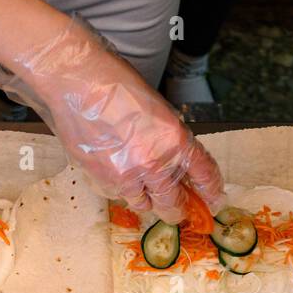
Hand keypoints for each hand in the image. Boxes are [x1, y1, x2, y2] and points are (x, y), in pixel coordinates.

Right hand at [0, 18, 223, 221]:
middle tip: (178, 209)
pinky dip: (122, 190)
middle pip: (173, 203)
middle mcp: (155, 163)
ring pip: (145, 205)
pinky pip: (119, 196)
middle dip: (178, 209)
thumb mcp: (158, 109)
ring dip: (148, 201)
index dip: (211, 190)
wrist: (77, 83)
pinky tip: (117, 171)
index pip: (204, 174)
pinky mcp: (103, 181)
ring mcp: (127, 176)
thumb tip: (178, 164)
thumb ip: (170, 140)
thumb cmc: (116, 86)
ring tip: (144, 189)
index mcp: (175, 139)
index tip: (215, 199)